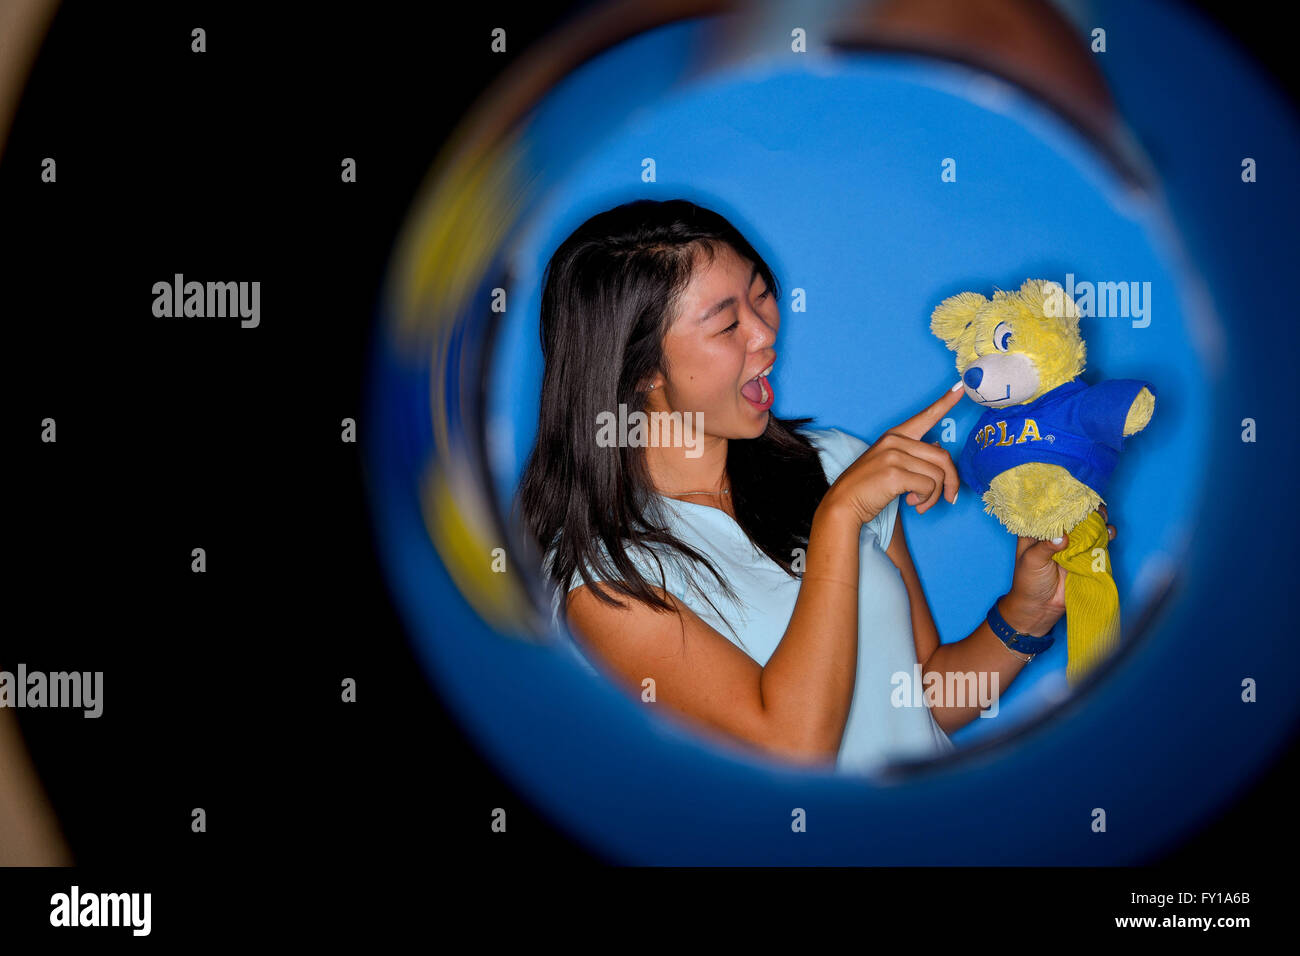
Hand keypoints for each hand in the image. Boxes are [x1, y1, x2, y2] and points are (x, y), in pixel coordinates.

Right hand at [822, 383, 963, 526]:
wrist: (843, 504)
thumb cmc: (868, 487)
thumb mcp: (890, 463)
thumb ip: (913, 456)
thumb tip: (940, 452)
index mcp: (895, 435)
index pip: (925, 416)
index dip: (946, 402)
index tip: (961, 387)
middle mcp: (895, 441)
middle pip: (943, 456)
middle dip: (951, 481)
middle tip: (949, 497)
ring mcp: (894, 456)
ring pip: (937, 475)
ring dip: (934, 495)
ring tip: (920, 503)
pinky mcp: (895, 474)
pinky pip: (928, 486)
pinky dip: (925, 500)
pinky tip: (912, 503)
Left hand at [1000, 504, 1117, 635]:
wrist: (1040, 607)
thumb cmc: (1028, 581)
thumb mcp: (1031, 561)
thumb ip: (1046, 547)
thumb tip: (1063, 536)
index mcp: (1037, 530)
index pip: (1049, 509)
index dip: (1061, 500)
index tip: (1074, 494)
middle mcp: (1056, 533)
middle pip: (1073, 514)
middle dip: (1084, 508)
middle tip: (1092, 507)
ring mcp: (1073, 544)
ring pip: (1088, 526)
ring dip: (1098, 519)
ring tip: (1102, 517)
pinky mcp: (1085, 555)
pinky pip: (1099, 542)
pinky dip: (1106, 535)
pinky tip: (1109, 533)